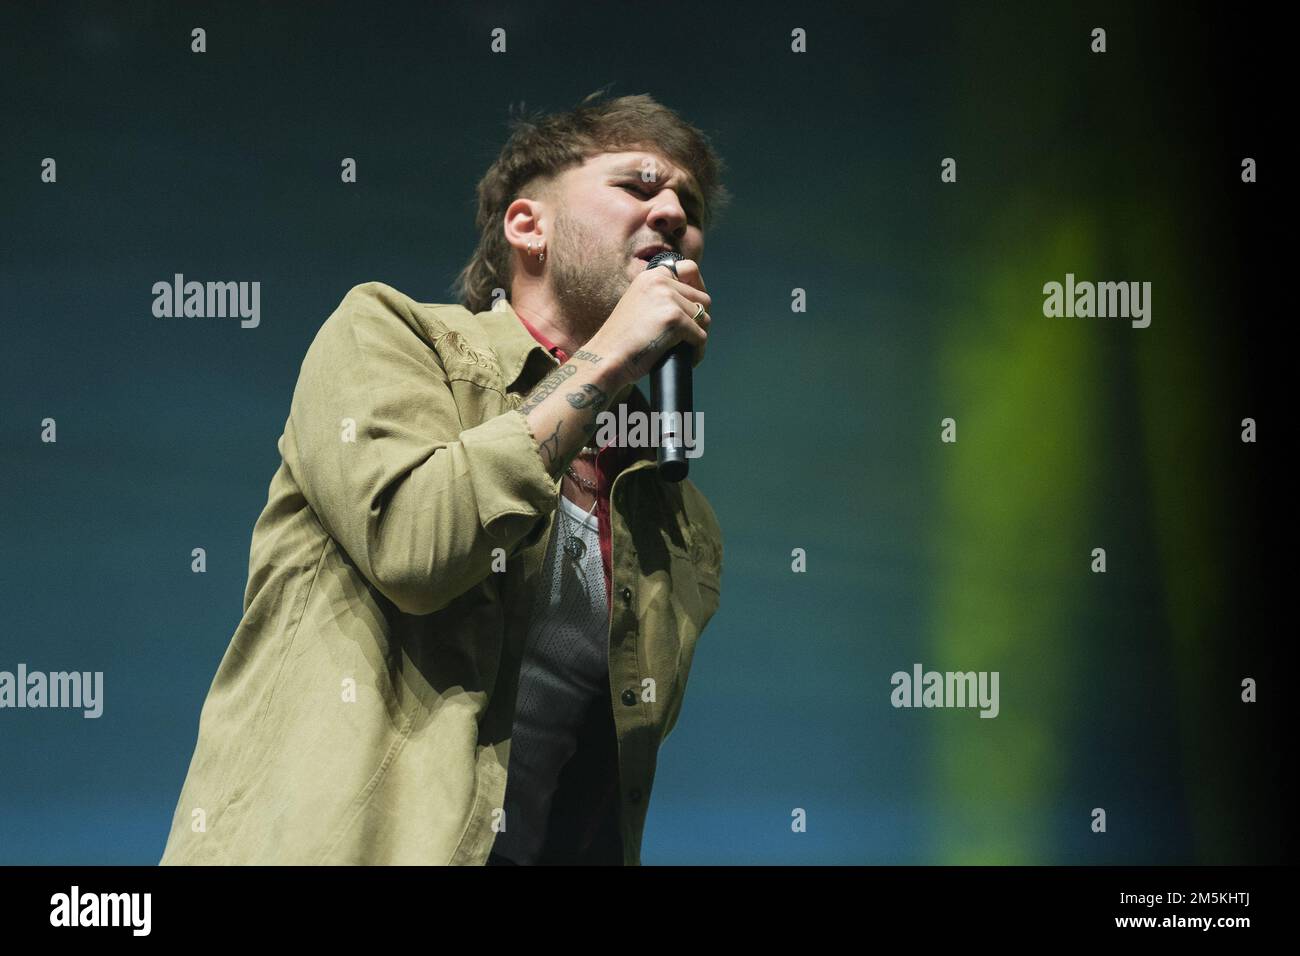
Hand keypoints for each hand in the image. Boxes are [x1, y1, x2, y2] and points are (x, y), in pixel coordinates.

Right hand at [586, 258, 711, 387]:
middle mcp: (660, 281)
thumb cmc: (621, 341)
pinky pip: (701, 337)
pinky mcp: (675, 318)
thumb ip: (661, 297)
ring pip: (704, 319)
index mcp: (650, 276)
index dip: (699, 288)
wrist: (607, 358)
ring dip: (697, 337)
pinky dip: (696, 352)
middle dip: (699, 320)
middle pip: (703, 299)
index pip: (690, 270)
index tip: (696, 306)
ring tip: (683, 350)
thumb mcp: (639, 305)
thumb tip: (694, 305)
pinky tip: (684, 358)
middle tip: (686, 337)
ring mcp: (668, 298)